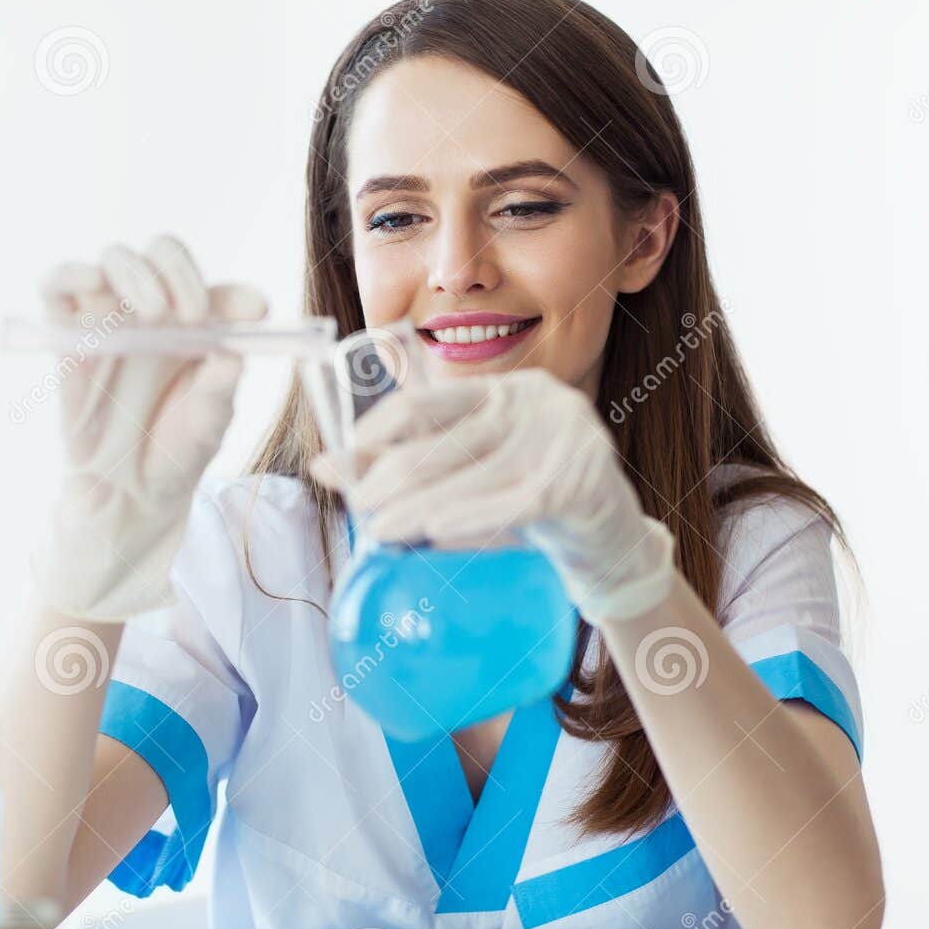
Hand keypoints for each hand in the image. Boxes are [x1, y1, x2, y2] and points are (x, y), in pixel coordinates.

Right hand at [29, 235, 265, 621]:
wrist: (128, 493)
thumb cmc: (175, 452)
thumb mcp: (208, 426)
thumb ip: (219, 390)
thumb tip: (231, 356)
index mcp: (200, 327)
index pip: (218, 289)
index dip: (236, 295)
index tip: (255, 312)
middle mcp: (156, 312)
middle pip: (161, 254)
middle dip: (181, 275)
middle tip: (193, 316)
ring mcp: (110, 319)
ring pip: (114, 259)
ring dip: (136, 273)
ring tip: (153, 313)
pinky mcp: (65, 335)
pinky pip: (57, 286)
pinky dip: (69, 272)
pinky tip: (90, 280)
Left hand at [309, 367, 676, 623]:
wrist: (607, 538)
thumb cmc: (527, 503)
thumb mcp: (469, 477)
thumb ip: (405, 466)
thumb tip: (322, 467)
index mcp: (505, 391)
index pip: (427, 401)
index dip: (380, 428)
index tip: (344, 458)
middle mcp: (536, 403)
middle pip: (444, 441)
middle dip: (391, 475)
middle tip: (359, 506)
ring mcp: (565, 437)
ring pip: (472, 476)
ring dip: (419, 507)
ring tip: (381, 531)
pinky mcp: (584, 480)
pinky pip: (513, 503)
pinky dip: (471, 518)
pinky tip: (436, 532)